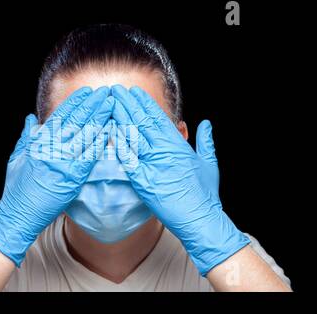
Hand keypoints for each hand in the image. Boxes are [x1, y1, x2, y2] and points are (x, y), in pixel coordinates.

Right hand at [0, 86, 113, 265]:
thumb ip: (27, 136)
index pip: (60, 116)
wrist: (18, 214)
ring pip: (85, 134)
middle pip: (75, 121)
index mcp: (38, 142)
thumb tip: (31, 118)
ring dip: (100, 117)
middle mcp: (51, 148)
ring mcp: (62, 162)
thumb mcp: (17, 157)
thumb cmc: (16, 189)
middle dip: (92, 104)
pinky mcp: (72, 177)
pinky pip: (90, 155)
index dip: (75, 102)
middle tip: (105, 91)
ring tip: (111, 104)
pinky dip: (101, 141)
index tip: (86, 92)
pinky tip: (111, 130)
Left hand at [111, 85, 248, 275]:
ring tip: (108, 104)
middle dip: (127, 105)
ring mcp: (152, 165)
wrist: (200, 218)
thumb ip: (205, 141)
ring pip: (132, 136)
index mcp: (179, 145)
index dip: (144, 103)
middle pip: (141, 122)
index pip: (158, 118)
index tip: (133, 92)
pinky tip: (108, 132)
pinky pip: (127, 159)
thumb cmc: (205, 195)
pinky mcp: (142, 181)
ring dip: (119, 119)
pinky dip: (117, 144)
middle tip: (114, 90)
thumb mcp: (209, 164)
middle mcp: (164, 152)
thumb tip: (206, 124)